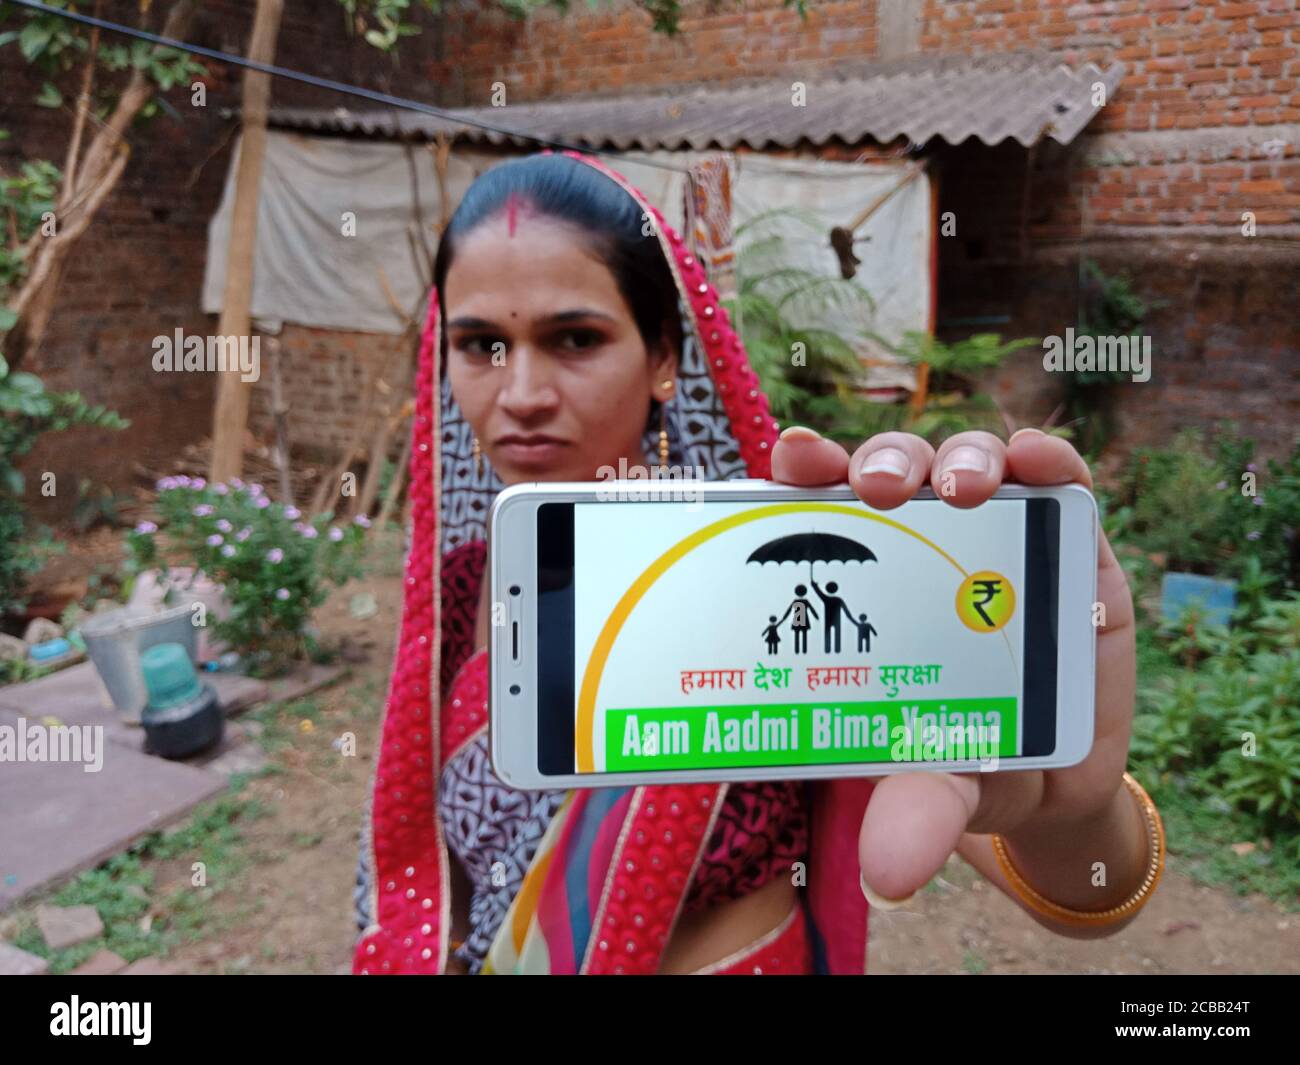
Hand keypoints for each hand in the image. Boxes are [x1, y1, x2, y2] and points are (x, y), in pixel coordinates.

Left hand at [770, 426, 1136, 907]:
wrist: (1058, 783)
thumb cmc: (967, 767)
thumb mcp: (937, 788)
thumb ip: (913, 811)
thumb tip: (892, 873)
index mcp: (860, 589)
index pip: (817, 512)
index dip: (801, 474)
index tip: (788, 459)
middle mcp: (916, 550)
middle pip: (888, 475)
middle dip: (879, 464)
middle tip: (875, 491)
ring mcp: (992, 538)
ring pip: (964, 464)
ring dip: (960, 460)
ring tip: (960, 489)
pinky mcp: (1066, 541)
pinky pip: (1057, 481)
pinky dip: (1047, 461)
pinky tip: (1038, 463)